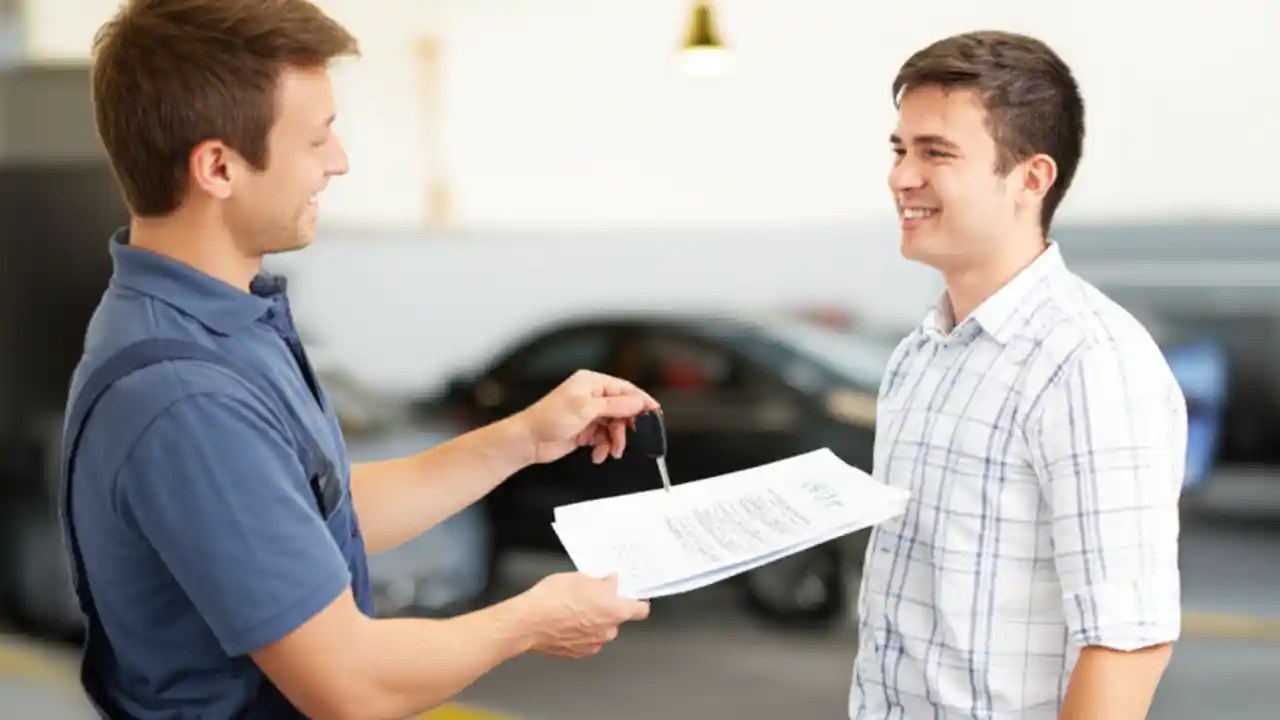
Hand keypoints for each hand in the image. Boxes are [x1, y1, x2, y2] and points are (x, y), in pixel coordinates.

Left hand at [512, 369, 659, 464]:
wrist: (528, 440)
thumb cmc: (547, 418)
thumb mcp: (585, 409)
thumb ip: (615, 406)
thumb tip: (637, 402)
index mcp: (591, 383)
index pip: (624, 389)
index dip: (640, 400)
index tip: (654, 411)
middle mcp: (591, 397)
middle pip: (621, 410)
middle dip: (626, 426)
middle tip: (630, 437)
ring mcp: (588, 415)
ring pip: (614, 427)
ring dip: (615, 440)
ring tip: (612, 450)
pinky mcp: (585, 431)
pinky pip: (604, 438)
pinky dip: (604, 447)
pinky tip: (598, 453)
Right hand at [522, 573, 650, 658]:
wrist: (529, 622)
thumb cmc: (553, 600)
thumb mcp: (581, 578)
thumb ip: (602, 583)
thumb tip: (609, 583)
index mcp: (614, 611)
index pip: (640, 610)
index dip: (636, 602)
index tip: (633, 598)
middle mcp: (607, 631)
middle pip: (616, 619)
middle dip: (606, 609)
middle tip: (590, 596)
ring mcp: (592, 645)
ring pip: (599, 630)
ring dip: (591, 621)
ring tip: (571, 608)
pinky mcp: (576, 653)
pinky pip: (584, 640)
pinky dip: (579, 632)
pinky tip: (564, 621)